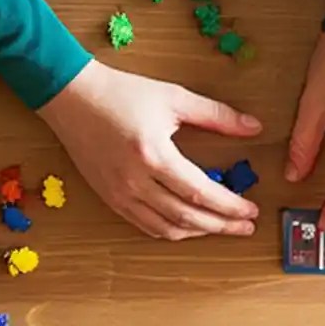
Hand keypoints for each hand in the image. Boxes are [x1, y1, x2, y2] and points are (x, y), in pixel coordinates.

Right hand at [37, 60, 262, 239]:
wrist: (70, 96)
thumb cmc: (122, 93)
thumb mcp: (174, 98)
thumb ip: (217, 115)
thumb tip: (254, 127)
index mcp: (154, 155)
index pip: (201, 192)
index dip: (230, 206)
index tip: (251, 210)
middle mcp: (135, 181)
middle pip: (188, 217)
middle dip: (222, 225)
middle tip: (246, 226)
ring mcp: (120, 194)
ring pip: (167, 228)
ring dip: (199, 232)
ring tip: (223, 227)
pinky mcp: (110, 198)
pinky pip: (146, 226)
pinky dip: (172, 230)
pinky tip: (190, 225)